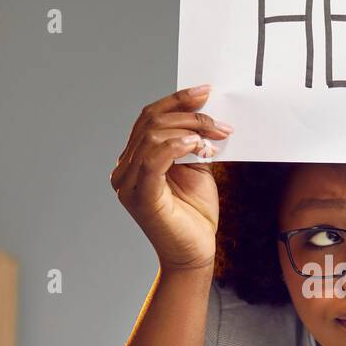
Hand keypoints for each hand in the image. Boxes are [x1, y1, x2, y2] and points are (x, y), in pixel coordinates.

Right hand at [110, 84, 232, 271]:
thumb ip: (191, 143)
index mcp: (134, 160)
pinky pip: (153, 160)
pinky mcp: (141, 197)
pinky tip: (197, 145)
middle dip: (189, 116)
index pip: (149, 118)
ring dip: (189, 130)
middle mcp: (124, 169)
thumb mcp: (196, 169)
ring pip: (152, 136)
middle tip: (220, 123)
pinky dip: (176, 146)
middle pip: (151, 123)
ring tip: (216, 137)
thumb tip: (205, 114)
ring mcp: (129, 184)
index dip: (176, 100)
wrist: (195, 254)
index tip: (204, 90)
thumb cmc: (195, 216)